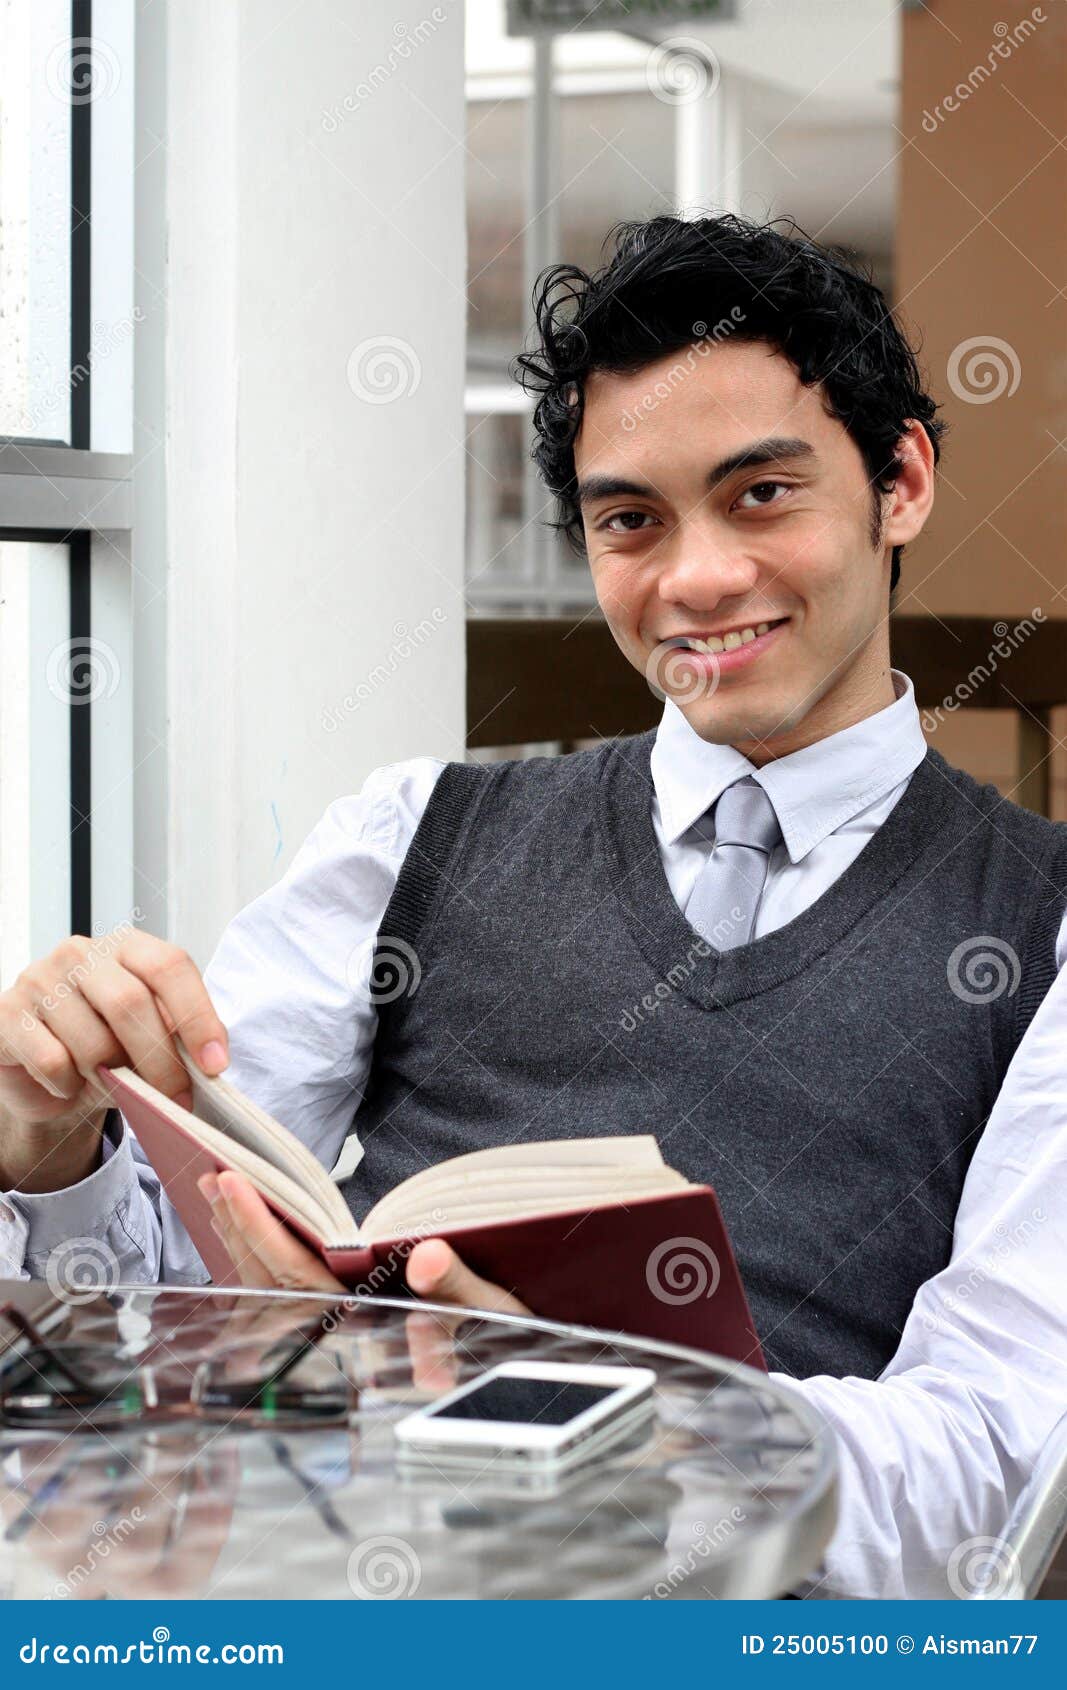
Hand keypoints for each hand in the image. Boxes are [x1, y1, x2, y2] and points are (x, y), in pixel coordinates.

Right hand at [0, 930, 228, 1191]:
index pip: (169, 966)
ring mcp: (38, 979)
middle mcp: (80, 953)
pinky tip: (68, 1083)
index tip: (216, 1064)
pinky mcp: (7, 1015)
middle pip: (132, 1003)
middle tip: (178, 1101)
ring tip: (111, 1086)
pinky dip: (69, 1085)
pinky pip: (52, 1061)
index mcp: (125, 946)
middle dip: (162, 1062)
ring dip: (111, 1079)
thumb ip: (175, 1035)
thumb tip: (210, 1064)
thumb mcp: (148, 1034)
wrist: (42, 1071)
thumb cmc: (106, 1045)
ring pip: (92, 1041)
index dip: (197, 1016)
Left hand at [199, 1170, 531, 1316]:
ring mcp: (339, 1338)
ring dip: (244, 1244)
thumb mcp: (492, 1311)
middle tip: (211, 1175)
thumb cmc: (507, 1342)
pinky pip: (286, 1300)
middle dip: (238, 1226)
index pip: (294, 1275)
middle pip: (269, 1280)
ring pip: (272, 1292)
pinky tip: (255, 1238)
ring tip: (222, 1196)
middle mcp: (343, 1335)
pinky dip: (263, 1265)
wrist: (519, 1386)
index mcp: (366, 1324)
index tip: (230, 1183)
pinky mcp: (346, 1332)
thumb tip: (425, 1255)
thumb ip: (456, 1287)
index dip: (258, 1228)